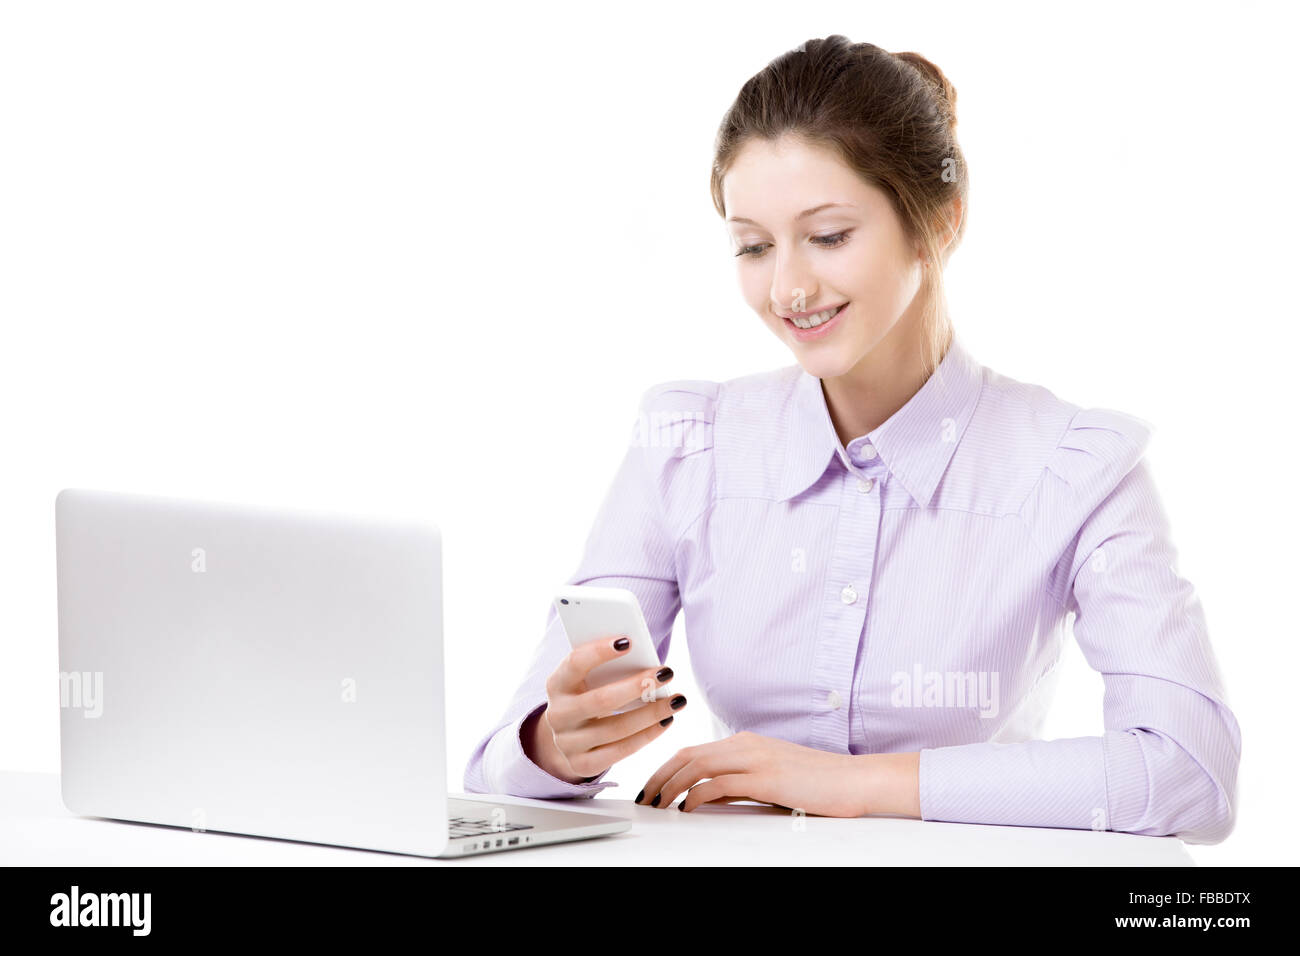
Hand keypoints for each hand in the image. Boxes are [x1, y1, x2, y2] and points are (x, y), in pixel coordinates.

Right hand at [523, 635, 686, 783]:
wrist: (568, 735)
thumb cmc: (587, 694)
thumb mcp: (587, 679)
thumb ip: (606, 668)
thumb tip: (645, 660)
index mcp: (556, 684)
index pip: (575, 663)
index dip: (599, 651)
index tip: (629, 641)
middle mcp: (558, 715)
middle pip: (602, 700)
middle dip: (638, 686)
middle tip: (667, 672)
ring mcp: (568, 743)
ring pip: (616, 729)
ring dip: (652, 713)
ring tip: (677, 700)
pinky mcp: (581, 764)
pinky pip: (620, 752)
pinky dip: (647, 735)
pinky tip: (666, 722)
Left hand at [637, 731, 919, 816]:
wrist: (858, 779)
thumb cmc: (820, 783)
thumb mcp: (771, 779)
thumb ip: (738, 783)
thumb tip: (705, 796)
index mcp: (746, 742)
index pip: (692, 750)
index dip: (665, 767)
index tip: (650, 787)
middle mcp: (746, 744)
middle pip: (686, 754)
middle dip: (658, 776)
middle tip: (643, 798)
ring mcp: (755, 758)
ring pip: (695, 765)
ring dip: (669, 786)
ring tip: (656, 805)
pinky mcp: (765, 777)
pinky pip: (717, 784)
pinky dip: (694, 795)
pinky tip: (685, 808)